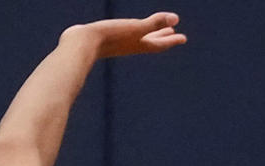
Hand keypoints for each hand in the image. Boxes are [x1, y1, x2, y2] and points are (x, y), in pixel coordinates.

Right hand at [60, 12, 186, 58]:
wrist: (81, 44)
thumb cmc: (109, 37)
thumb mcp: (135, 28)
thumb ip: (154, 24)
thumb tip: (175, 20)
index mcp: (138, 45)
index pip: (159, 44)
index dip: (172, 40)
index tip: (183, 38)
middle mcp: (129, 46)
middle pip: (151, 42)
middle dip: (163, 37)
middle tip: (174, 34)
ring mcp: (118, 44)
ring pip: (139, 38)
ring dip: (149, 34)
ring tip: (155, 30)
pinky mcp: (107, 40)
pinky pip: (126, 36)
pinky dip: (134, 33)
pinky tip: (128, 30)